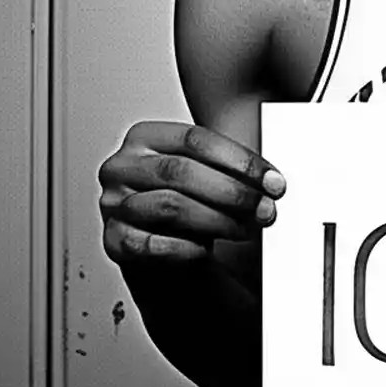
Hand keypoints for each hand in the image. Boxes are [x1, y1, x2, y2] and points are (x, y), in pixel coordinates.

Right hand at [99, 121, 285, 265]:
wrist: (161, 247)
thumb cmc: (186, 202)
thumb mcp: (203, 175)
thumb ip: (228, 169)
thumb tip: (271, 180)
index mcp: (145, 137)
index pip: (195, 139)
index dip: (239, 161)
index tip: (272, 179)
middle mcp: (122, 166)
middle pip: (181, 171)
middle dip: (232, 192)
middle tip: (265, 208)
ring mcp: (114, 203)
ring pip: (170, 206)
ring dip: (217, 220)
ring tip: (246, 229)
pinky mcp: (113, 239)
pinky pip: (152, 244)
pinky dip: (185, 248)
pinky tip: (207, 249)